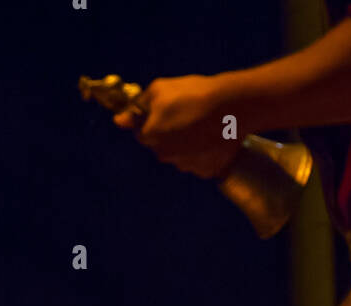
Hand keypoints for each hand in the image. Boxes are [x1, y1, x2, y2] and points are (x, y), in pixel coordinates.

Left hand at [112, 75, 235, 177]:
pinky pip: (199, 163)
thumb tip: (119, 120)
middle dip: (168, 134)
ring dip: (185, 145)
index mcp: (150, 137)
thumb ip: (138, 106)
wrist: (231, 106)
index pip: (141, 133)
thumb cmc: (193, 94)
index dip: (151, 121)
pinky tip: (212, 137)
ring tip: (201, 125)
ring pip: (180, 156)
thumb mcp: (160, 89)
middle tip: (185, 115)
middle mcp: (165, 156)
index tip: (165, 111)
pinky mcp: (206, 171)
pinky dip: (203, 153)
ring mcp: (186, 166)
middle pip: (160, 147)